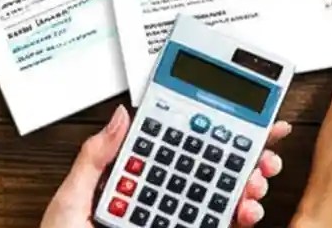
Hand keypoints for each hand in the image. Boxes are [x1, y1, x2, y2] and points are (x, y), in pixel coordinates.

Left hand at [41, 105, 290, 227]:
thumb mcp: (70, 203)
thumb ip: (95, 160)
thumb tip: (119, 117)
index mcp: (133, 185)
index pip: (174, 150)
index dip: (205, 130)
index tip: (232, 115)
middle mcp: (160, 204)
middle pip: (210, 170)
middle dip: (244, 155)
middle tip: (261, 147)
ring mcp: (175, 223)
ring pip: (224, 198)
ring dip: (249, 183)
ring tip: (255, 177)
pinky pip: (221, 224)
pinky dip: (242, 216)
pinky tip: (245, 209)